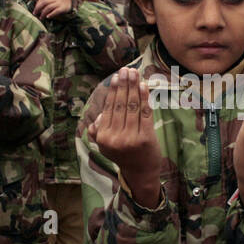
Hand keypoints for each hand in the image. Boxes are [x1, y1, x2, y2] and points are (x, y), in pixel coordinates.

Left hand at [33, 0, 76, 19]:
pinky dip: (51, 14)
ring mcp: (59, 3)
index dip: (37, 4)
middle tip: (35, 14)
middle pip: (44, 2)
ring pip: (49, 7)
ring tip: (41, 18)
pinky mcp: (63, 8)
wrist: (72, 3)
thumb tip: (39, 9)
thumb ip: (48, 3)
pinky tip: (48, 17)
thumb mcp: (54, 1)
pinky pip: (56, 11)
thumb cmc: (61, 4)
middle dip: (38, 8)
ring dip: (43, 13)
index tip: (35, 10)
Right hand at [86, 68, 163, 207]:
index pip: (108, 109)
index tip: (116, 76)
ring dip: (133, 87)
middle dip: (124, 85)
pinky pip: (144, 113)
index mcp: (103, 137)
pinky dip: (144, 98)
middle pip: (120, 105)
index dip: (113, 91)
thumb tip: (97, 118)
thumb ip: (98, 132)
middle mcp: (115, 138)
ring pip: (132, 107)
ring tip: (135, 74)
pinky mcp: (145, 138)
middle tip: (126, 70)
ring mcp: (130, 138)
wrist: (140, 174)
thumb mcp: (105, 146)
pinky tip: (143, 86)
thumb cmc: (123, 156)